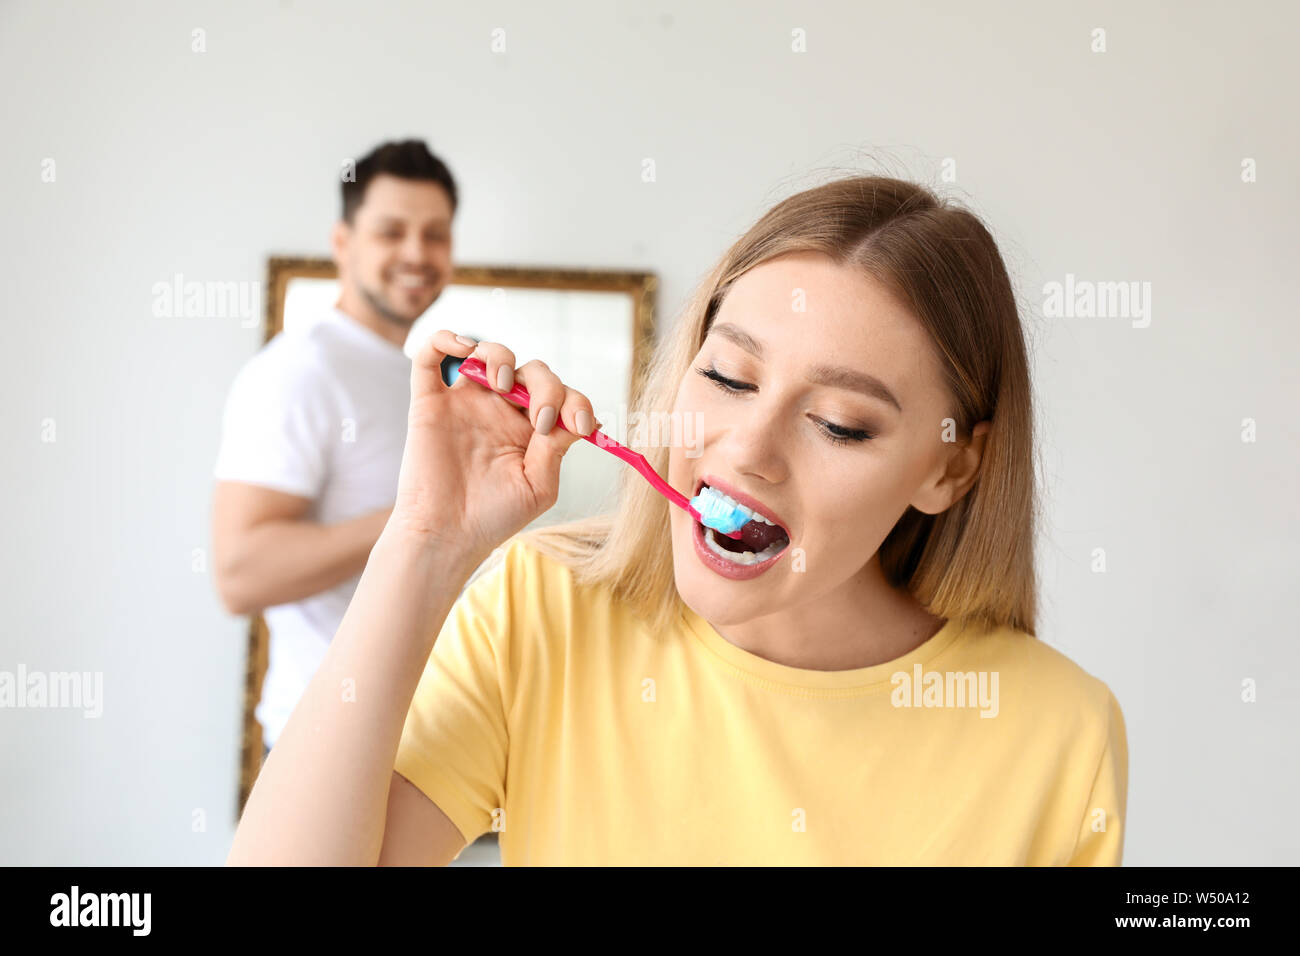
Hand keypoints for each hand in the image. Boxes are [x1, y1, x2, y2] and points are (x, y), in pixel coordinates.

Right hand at [386, 330, 600, 562]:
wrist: (446, 536)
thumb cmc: (493, 517)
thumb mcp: (539, 486)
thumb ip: (557, 449)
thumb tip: (580, 417)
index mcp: (529, 430)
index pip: (560, 396)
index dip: (577, 401)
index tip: (584, 424)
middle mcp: (500, 412)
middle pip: (530, 372)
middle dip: (546, 386)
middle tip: (544, 419)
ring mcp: (466, 404)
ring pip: (487, 353)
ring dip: (502, 357)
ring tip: (503, 385)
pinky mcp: (430, 403)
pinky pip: (430, 356)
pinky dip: (445, 339)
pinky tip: (464, 349)